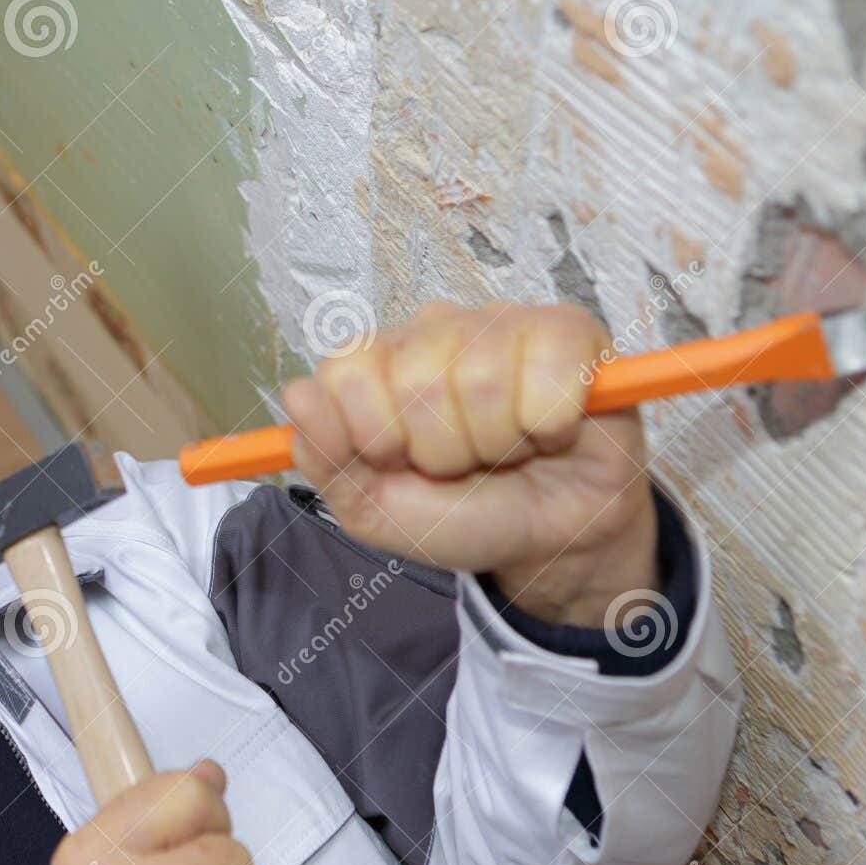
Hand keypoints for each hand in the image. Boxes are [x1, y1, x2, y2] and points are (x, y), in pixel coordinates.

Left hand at [282, 301, 657, 626]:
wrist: (549, 541)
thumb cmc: (465, 514)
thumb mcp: (377, 510)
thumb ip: (327, 460)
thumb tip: (297, 396)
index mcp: (379, 364)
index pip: (345, 373)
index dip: (375, 436)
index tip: (401, 463)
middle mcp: (434, 331)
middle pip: (415, 381)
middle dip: (442, 451)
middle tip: (464, 464)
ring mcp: (500, 324)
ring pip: (482, 378)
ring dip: (498, 444)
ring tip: (509, 452)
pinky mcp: (568, 331)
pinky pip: (548, 372)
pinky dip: (549, 423)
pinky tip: (551, 431)